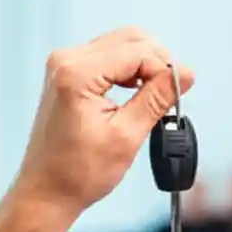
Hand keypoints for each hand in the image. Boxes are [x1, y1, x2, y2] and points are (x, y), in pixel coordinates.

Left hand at [10, 27, 195, 221]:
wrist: (47, 191)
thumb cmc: (76, 172)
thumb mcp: (127, 136)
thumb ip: (157, 99)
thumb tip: (184, 74)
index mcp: (77, 73)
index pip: (137, 52)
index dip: (165, 69)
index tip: (180, 90)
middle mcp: (66, 61)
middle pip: (129, 40)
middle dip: (157, 63)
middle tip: (172, 92)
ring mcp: (64, 66)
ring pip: (120, 46)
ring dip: (144, 66)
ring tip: (155, 97)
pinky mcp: (67, 74)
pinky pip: (107, 58)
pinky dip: (128, 71)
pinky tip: (137, 93)